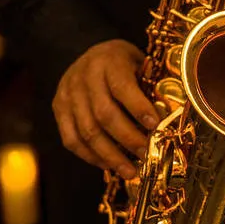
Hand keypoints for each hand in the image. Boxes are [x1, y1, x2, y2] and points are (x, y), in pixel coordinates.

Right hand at [52, 40, 158, 177]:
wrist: (88, 53)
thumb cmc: (121, 62)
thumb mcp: (138, 62)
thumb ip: (148, 85)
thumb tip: (167, 118)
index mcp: (107, 61)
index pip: (122, 87)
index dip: (139, 108)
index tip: (156, 126)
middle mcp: (83, 77)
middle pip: (104, 114)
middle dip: (128, 138)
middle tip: (146, 153)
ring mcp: (67, 94)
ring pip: (87, 132)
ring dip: (111, 156)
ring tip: (130, 170)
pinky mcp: (57, 109)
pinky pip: (71, 140)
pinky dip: (91, 157)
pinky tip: (108, 165)